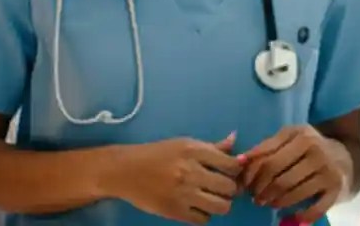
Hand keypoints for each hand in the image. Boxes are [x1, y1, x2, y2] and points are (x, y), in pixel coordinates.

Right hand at [108, 132, 242, 223]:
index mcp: (194, 150)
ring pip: (221, 207)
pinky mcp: (174, 211)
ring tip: (210, 199)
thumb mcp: (183, 144)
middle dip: (229, 189)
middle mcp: (190, 171)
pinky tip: (195, 206)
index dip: (235, 171)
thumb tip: (234, 140)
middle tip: (220, 188)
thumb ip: (211, 147)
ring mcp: (183, 193)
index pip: (232, 165)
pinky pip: (204, 219)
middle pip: (230, 188)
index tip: (229, 173)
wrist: (125, 170)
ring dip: (220, 204)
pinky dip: (203, 215)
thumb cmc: (157, 155)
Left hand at [239, 125, 348, 222]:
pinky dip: (300, 216)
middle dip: (262, 190)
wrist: (344, 157)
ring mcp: (327, 169)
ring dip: (276, 202)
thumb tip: (239, 161)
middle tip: (256, 198)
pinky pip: (315, 208)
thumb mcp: (289, 139)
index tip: (244, 185)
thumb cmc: (308, 148)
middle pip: (278, 175)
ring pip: (292, 191)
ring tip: (269, 203)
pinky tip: (291, 217)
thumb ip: (266, 148)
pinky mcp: (336, 188)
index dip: (251, 174)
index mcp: (299, 134)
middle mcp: (315, 149)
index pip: (267, 157)